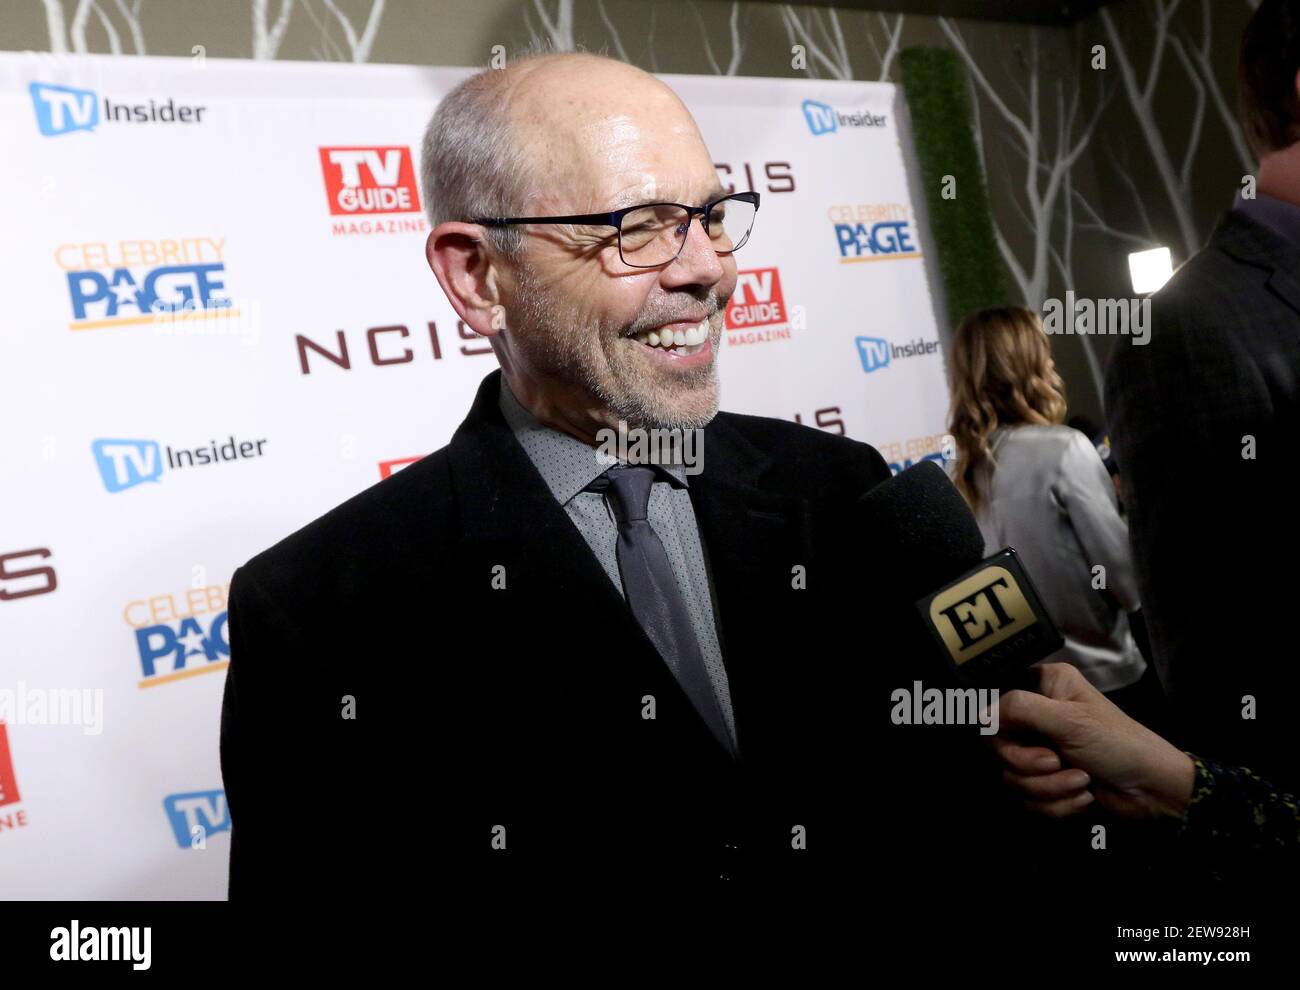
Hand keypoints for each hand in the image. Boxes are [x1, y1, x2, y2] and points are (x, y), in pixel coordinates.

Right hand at [992, 663, 1194, 820]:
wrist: (1154, 791)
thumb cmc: (1118, 744)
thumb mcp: (1069, 720)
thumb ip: (1020, 709)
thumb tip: (979, 713)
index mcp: (1044, 686)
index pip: (997, 699)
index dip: (999, 724)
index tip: (1013, 737)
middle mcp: (1038, 715)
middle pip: (999, 744)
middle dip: (1028, 763)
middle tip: (1056, 762)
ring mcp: (1042, 750)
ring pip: (1012, 775)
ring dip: (1048, 787)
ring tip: (1080, 782)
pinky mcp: (1048, 782)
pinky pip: (1028, 798)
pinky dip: (1056, 803)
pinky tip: (1084, 797)